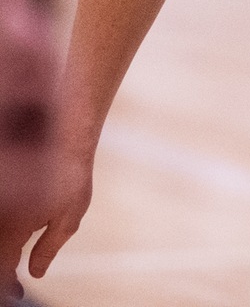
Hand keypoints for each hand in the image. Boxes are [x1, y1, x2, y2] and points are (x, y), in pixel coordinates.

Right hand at [4, 148, 93, 284]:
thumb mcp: (70, 214)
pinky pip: (1, 218)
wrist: (59, 130)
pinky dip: (6, 230)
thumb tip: (35, 273)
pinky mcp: (2, 185)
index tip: (16, 293)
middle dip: (4, 267)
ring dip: (5, 249)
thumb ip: (49, 246)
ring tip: (14, 254)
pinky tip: (15, 228)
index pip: (2, 269)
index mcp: (11, 230)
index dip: (7, 286)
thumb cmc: (68, 173)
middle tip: (12, 282)